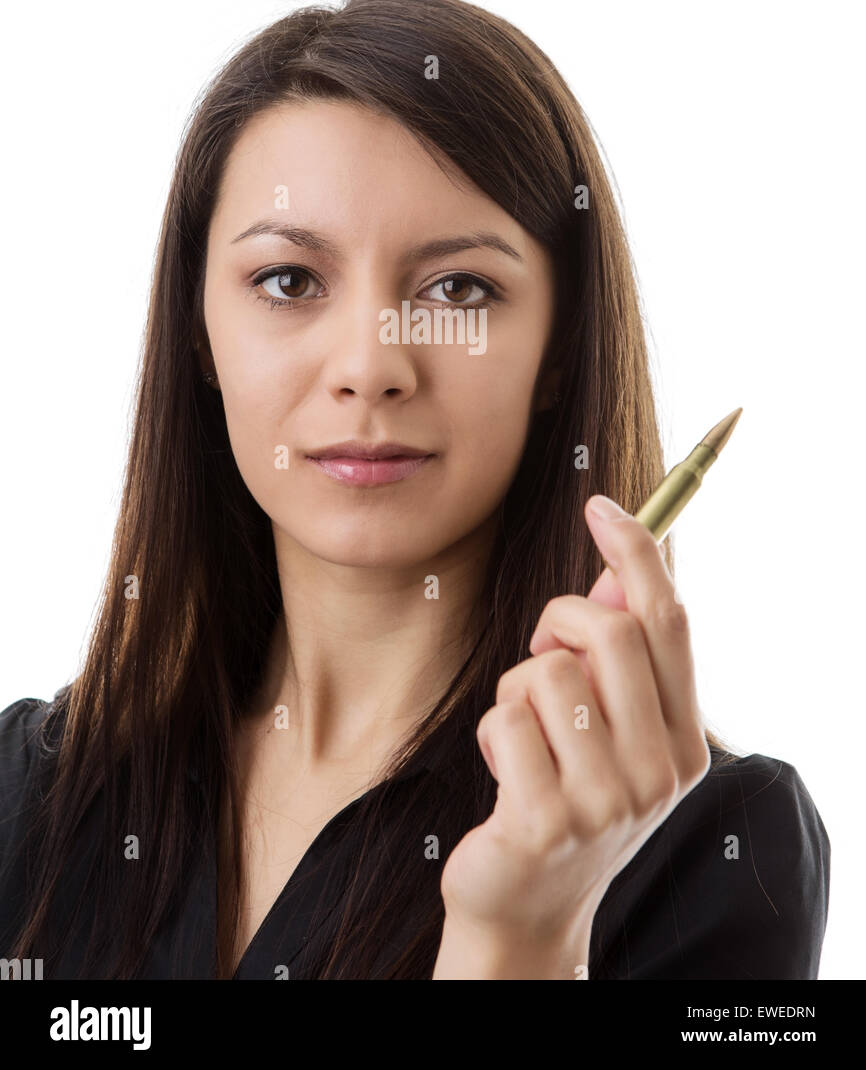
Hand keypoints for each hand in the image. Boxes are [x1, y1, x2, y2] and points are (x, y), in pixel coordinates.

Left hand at [433, 494, 710, 975]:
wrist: (527, 908)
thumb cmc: (564, 799)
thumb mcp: (609, 732)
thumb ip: (620, 658)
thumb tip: (616, 569)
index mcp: (682, 741)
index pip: (670, 621)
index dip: (635, 552)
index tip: (599, 506)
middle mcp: (657, 771)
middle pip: (608, 632)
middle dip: (556, 623)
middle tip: (540, 658)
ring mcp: (605, 799)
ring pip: (546, 672)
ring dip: (518, 690)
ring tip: (524, 737)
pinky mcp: (544, 817)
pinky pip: (507, 718)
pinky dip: (495, 731)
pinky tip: (504, 770)